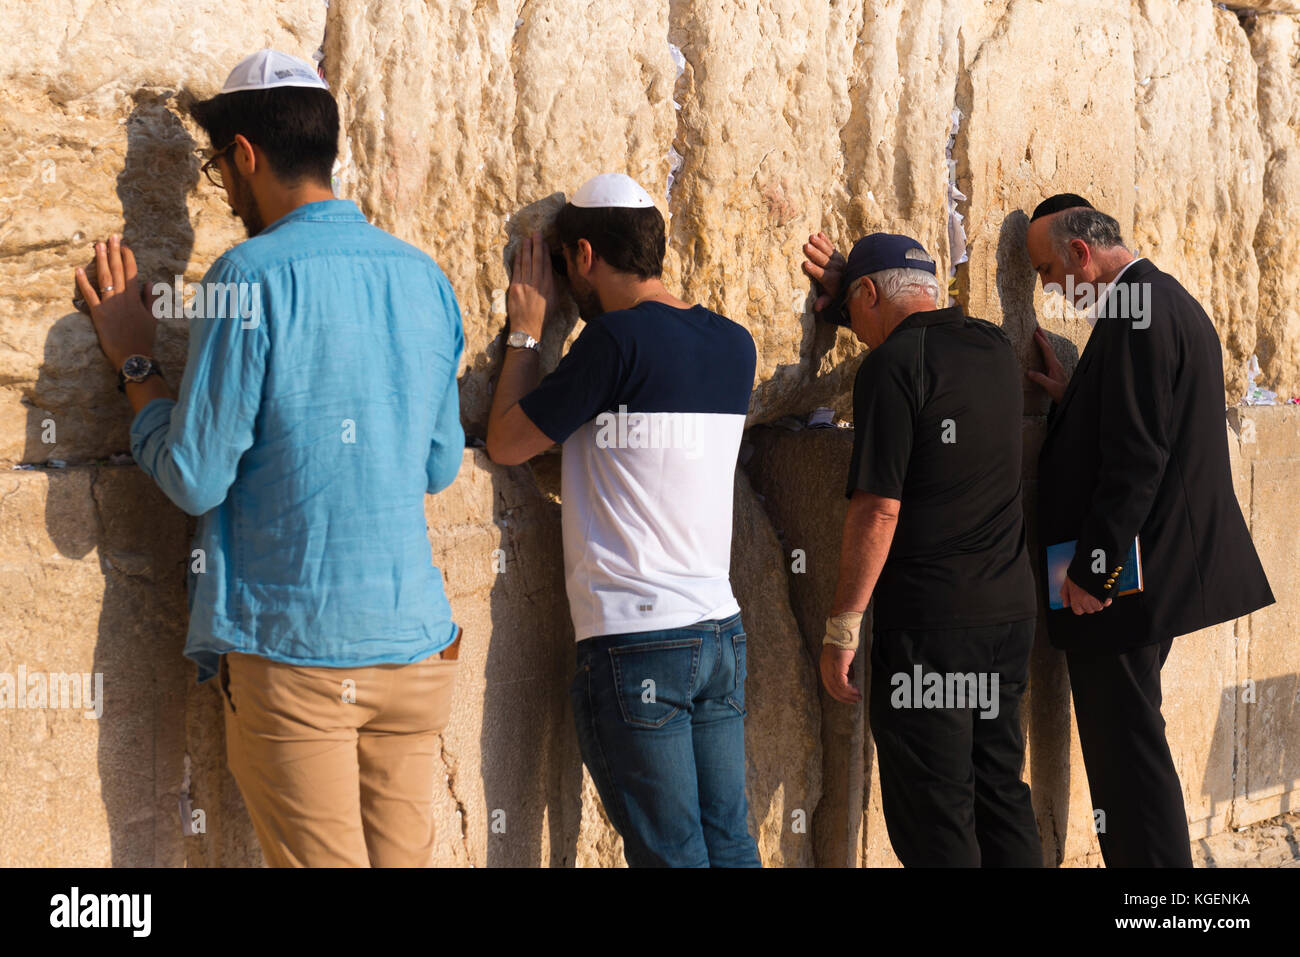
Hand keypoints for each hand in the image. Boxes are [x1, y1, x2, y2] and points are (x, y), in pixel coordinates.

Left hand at [74, 235, 156, 370]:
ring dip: (100, 260)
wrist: (133, 356)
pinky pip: (89, 295)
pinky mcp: (98, 314)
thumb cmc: (143, 339)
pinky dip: (83, 282)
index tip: (124, 245)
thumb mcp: (152, 318)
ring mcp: (110, 304)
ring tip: (97, 245)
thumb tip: (149, 282)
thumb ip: (150, 299)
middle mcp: (123, 298)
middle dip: (114, 252)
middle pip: (118, 270)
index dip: (128, 257)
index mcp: (136, 298)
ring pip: (105, 278)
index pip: (132, 272)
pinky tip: (77, 270)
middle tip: (111, 236)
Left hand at [507, 232, 554, 340]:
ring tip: (527, 239)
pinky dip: (518, 259)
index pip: (547, 264)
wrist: (528, 328)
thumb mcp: (554, 302)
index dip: (545, 252)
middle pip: (537, 260)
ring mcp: (526, 284)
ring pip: (526, 262)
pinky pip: (517, 269)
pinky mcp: (515, 287)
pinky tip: (519, 252)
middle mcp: (538, 283)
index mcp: (549, 286)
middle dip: (537, 245)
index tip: (544, 242)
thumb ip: (553, 286)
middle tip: (536, 233)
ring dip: (526, 249)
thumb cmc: (543, 317)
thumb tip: (551, 275)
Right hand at [801, 232, 845, 311]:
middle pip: (824, 260)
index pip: (822, 274)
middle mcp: (835, 269)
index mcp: (832, 280)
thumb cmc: (835, 291)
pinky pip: (831, 246)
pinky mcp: (838, 254)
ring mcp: (838, 260)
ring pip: (827, 251)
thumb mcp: (830, 298)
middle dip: (815, 253)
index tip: (805, 264)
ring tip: (811, 237)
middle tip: (806, 246)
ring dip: (819, 244)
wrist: (850, 280)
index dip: (814, 269)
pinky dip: (826, 240)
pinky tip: (819, 234)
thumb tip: (816, 308)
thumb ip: (824, 301)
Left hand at [820, 645, 861, 703]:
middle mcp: (825, 668)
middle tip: (854, 701)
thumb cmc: (844, 643)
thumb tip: (851, 679)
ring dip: (848, 695)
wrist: (844, 632)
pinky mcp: (838, 666)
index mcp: (825, 667)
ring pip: (837, 688)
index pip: (829, 685)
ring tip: (857, 697)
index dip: (838, 694)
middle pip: (831, 689)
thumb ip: (846, 669)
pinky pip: (842, 683)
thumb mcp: (844, 659)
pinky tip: (856, 690)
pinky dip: (849, 689)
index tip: (847, 698)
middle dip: (843, 697)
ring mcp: (830, 667)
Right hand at [1026, 325, 1067, 402]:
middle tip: (1037, 327)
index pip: (1047, 350)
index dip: (1041, 341)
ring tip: (1039, 334)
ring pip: (1049, 349)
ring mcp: (1055, 365)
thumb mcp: (1050, 386)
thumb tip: (1029, 372)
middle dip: (1043, 336)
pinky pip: (1048, 354)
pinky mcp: (1054, 368)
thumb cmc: (1060, 392)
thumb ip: (1040, 379)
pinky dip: (1044, 348)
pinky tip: (1042, 348)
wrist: (1068, 396)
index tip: (1035, 333)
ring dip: (1044, 340)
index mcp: (1054, 365)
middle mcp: (1056, 363)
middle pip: (1049, 346)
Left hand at [1060, 575, 1111, 614]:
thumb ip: (1064, 594)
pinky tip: (1102, 592)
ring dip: (1098, 602)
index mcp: (1075, 597)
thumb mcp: (1067, 581)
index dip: (1080, 606)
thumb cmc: (1079, 572)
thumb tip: (1065, 605)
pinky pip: (1107, 603)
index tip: (1082, 600)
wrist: (1092, 562)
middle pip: (1089, 610)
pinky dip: (1106, 600)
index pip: (1078, 611)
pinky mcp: (1105, 595)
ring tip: (1095, 592)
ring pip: (1098, 607)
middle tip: (1089, 594)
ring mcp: (1095, 598)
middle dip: (1089, 604)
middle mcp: (1084, 600)